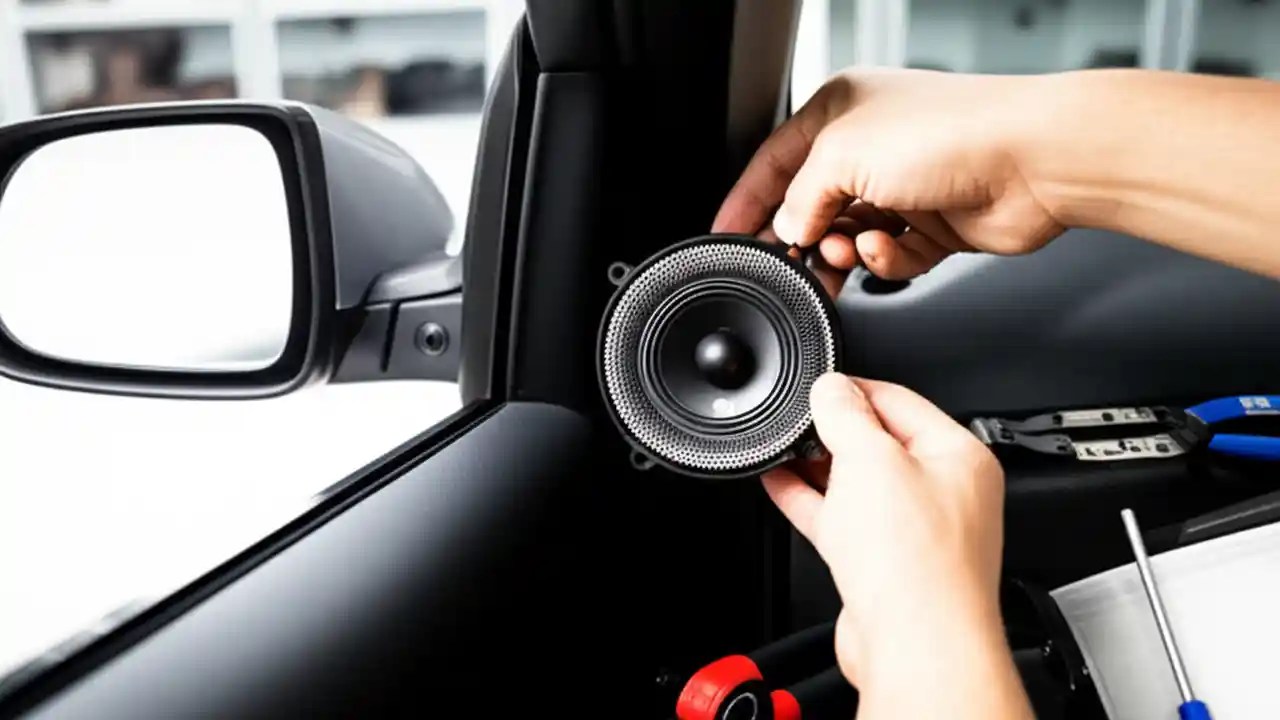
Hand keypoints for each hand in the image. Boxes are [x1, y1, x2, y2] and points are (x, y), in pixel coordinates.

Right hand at [714, 68, 1063, 280]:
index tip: (727, 236)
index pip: (777, 162)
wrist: (1035, 161)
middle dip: (799, 238)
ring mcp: (905, 188)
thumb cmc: (953, 133)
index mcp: (842, 112)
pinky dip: (884, 260)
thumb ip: (802, 199)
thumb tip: (787, 229)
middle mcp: (872, 148)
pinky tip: (887, 248)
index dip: (747, 201)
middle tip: (786, 265)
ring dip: (842, 253)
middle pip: (813, 206)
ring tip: (841, 258)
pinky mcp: (934, 227)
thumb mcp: (844, 156)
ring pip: (849, 237)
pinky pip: (890, 256)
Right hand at [764, 374, 1032, 717]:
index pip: (901, 401)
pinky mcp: (885, 565)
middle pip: (881, 444)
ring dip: (818, 467)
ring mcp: (915, 533)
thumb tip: (832, 388)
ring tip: (781, 448)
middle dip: (833, 431)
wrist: (914, 645)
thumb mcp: (871, 460)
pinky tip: (781, 485)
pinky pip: (844, 520)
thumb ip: (846, 415)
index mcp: (960, 457)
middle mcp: (945, 494)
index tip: (820, 385)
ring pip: (859, 485)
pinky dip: (812, 501)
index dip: (854, 388)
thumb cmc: (916, 563)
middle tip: (797, 420)